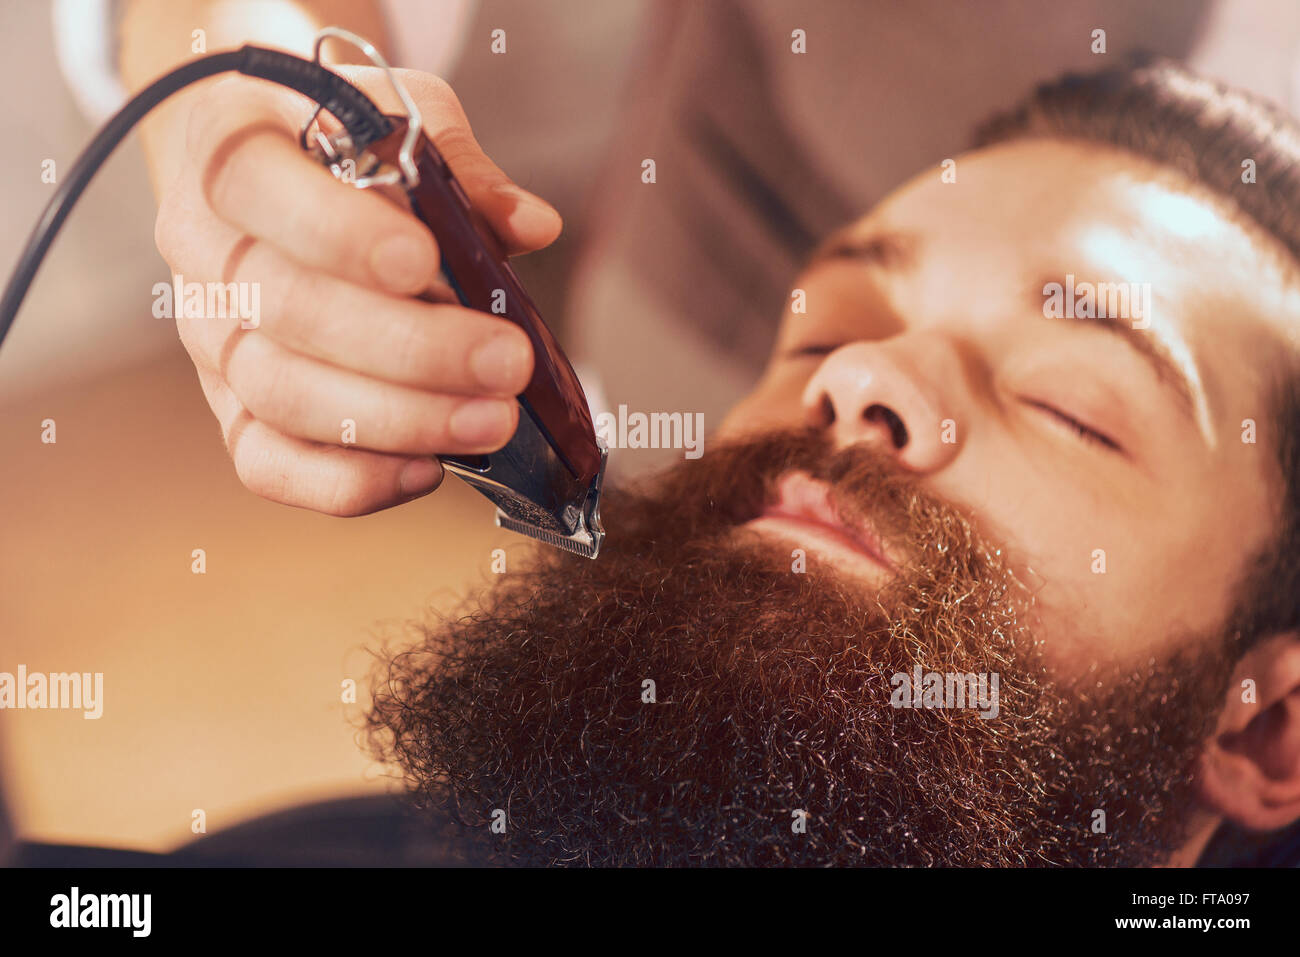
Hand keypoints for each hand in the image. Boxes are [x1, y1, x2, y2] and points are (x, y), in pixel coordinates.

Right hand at [154, 66, 560, 514]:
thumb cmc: (343, 141)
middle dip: (409, 348)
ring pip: (282, 395)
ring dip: (398, 419)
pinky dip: (346, 482)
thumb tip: (532, 226)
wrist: (273, 170)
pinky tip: (427, 470)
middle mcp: (202, 245)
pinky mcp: (232, 407)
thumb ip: (460, 169)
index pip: (256, 186)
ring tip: (491, 420)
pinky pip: (267, 464)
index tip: (423, 260)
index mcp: (228, 145)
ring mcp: (211, 334)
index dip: (336, 232)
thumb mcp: (401, 116)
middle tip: (505, 362)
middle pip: (285, 310)